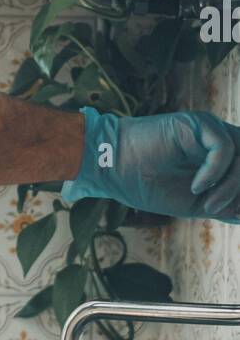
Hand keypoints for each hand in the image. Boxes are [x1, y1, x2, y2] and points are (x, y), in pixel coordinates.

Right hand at [61, 107, 239, 221]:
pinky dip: (214, 172)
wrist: (112, 169)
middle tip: (223, 211)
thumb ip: (222, 206)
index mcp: (219, 158)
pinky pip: (223, 148)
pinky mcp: (197, 124)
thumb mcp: (193, 204)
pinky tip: (196, 187)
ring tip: (210, 205)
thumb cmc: (146, 185)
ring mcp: (209, 130)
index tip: (232, 215)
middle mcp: (218, 140)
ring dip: (231, 185)